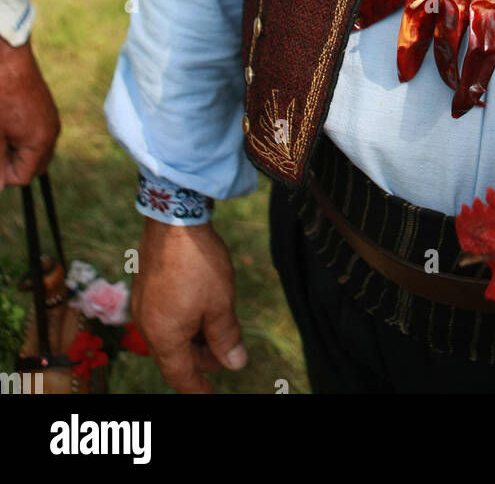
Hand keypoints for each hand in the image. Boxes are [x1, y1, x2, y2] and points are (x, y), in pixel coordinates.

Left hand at [0, 38, 60, 189]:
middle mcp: (51, 132)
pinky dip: (21, 135)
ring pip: (34, 151)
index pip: (23, 177)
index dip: (2, 173)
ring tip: (2, 130)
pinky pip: (36, 134)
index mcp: (40, 141)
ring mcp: (50, 119)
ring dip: (16, 149)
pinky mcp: (44, 109)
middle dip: (12, 164)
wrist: (7, 58)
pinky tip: (7, 120)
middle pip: (33, 167)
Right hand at [131, 219, 246, 393]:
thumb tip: (235, 364)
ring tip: (216, 327)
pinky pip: (161, 317)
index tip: (210, 393)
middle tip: (225, 352)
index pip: (180, 376)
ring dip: (190, 339)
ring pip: (166, 336)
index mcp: (164, 337)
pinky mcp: (143, 287)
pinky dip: (180, 322)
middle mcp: (146, 326)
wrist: (173, 220)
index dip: (198, 388)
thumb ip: (227, 338)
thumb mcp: (220, 304)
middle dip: (199, 360)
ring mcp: (141, 305)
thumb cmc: (198, 264)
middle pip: (172, 357)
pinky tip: (199, 308)